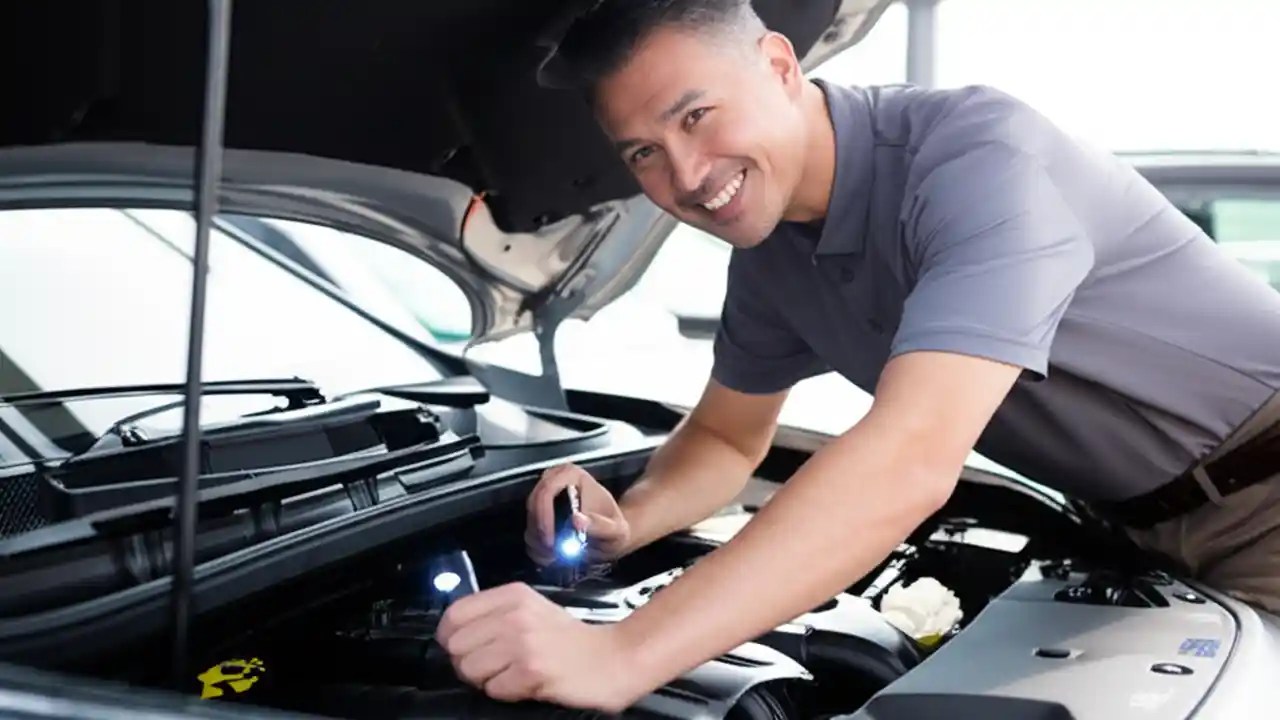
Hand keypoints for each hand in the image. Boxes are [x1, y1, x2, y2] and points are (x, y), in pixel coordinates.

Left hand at [436, 583, 646, 711]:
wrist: (611, 659)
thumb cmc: (568, 640)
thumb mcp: (531, 610)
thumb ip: (495, 614)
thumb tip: (453, 634)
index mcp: (512, 595)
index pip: (454, 614)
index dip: (451, 637)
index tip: (464, 648)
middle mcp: (514, 614)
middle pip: (456, 645)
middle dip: (469, 663)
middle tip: (493, 667)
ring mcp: (523, 642)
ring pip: (469, 669)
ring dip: (486, 680)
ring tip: (511, 674)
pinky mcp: (531, 670)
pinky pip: (493, 689)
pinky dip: (505, 692)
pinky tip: (525, 683)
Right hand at [525, 464, 629, 565]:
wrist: (610, 535)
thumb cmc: (614, 528)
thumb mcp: (615, 531)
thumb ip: (599, 525)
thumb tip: (576, 521)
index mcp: (571, 475)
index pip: (546, 491)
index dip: (544, 518)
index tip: (551, 543)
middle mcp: (553, 481)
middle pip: (533, 507)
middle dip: (542, 534)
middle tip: (554, 554)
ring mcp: (543, 498)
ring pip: (530, 522)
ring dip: (540, 544)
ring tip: (558, 557)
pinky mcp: (538, 515)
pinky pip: (530, 532)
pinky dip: (538, 548)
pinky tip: (554, 556)